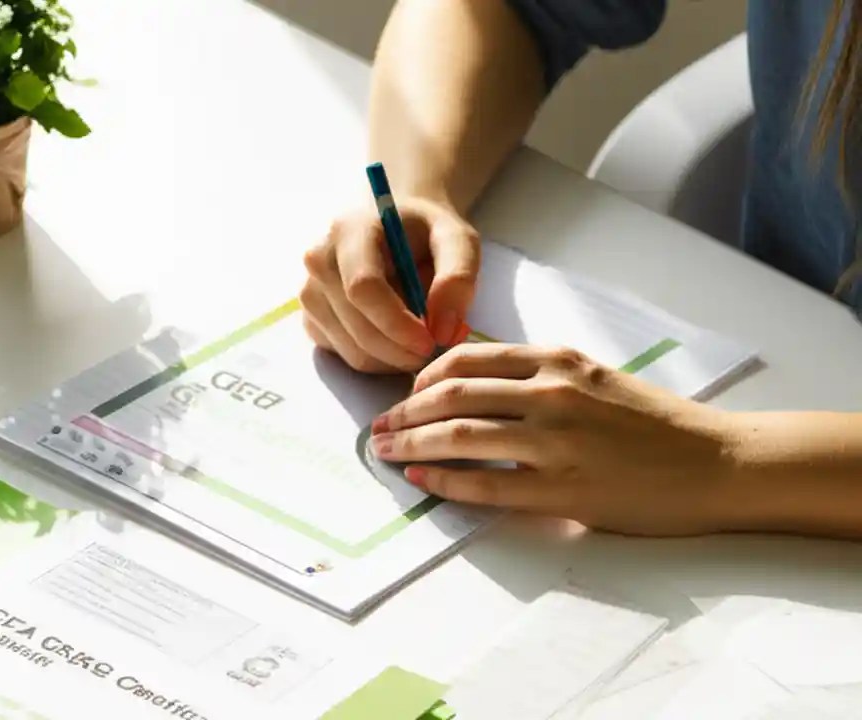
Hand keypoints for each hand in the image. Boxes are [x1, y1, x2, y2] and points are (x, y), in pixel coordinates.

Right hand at [300, 196, 478, 373]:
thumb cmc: (426, 231)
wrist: (395, 224)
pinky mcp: (311, 318)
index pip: (363, 288)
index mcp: (349, 231)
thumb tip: (442, 329)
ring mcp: (310, 292)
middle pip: (357, 327)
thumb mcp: (457, 239)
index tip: (431, 342)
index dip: (397, 323)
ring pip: (353, 350)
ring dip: (394, 358)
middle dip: (401, 350)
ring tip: (421, 339)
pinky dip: (379, 359)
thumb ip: (458, 277)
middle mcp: (318, 261)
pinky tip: (398, 338)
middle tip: (437, 350)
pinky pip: (346, 356)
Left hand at [369, 343, 742, 535]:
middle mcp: (551, 392)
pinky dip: (445, 481)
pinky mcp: (563, 489)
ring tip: (387, 454)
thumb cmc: (656, 424)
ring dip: (412, 444)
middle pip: (450, 395)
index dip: (422, 375)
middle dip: (403, 411)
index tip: (405, 392)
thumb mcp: (595, 377)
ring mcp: (556, 441)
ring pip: (458, 436)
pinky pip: (486, 485)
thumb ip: (540, 377)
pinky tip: (422, 480)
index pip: (466, 357)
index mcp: (557, 360)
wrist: (718, 462)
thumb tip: (475, 386)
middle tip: (379, 427)